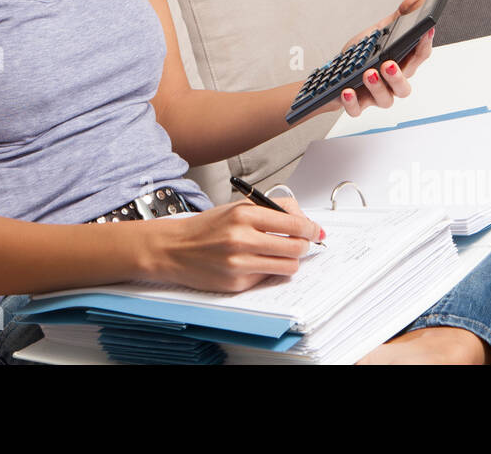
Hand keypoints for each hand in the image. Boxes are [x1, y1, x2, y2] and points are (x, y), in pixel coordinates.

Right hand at [146, 198, 323, 291]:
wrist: (174, 248)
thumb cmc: (206, 228)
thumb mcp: (236, 208)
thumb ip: (270, 210)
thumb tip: (303, 221)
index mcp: (243, 214)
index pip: (293, 223)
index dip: (310, 228)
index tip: (315, 231)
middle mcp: (241, 238)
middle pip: (295, 247)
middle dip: (304, 246)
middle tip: (300, 244)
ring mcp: (239, 263)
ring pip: (287, 266)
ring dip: (290, 261)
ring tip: (279, 255)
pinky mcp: (236, 283)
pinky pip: (268, 279)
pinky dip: (268, 272)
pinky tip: (255, 264)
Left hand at [315, 0, 435, 118]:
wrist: (334, 75)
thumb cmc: (361, 56)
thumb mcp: (378, 33)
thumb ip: (399, 17)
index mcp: (401, 64)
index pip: (419, 57)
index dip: (425, 44)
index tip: (426, 30)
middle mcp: (392, 84)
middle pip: (404, 87)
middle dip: (398, 76)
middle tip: (388, 63)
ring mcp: (375, 96)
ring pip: (385, 100)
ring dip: (377, 87)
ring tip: (368, 72)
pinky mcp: (357, 105)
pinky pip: (357, 110)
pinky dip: (353, 102)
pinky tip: (347, 90)